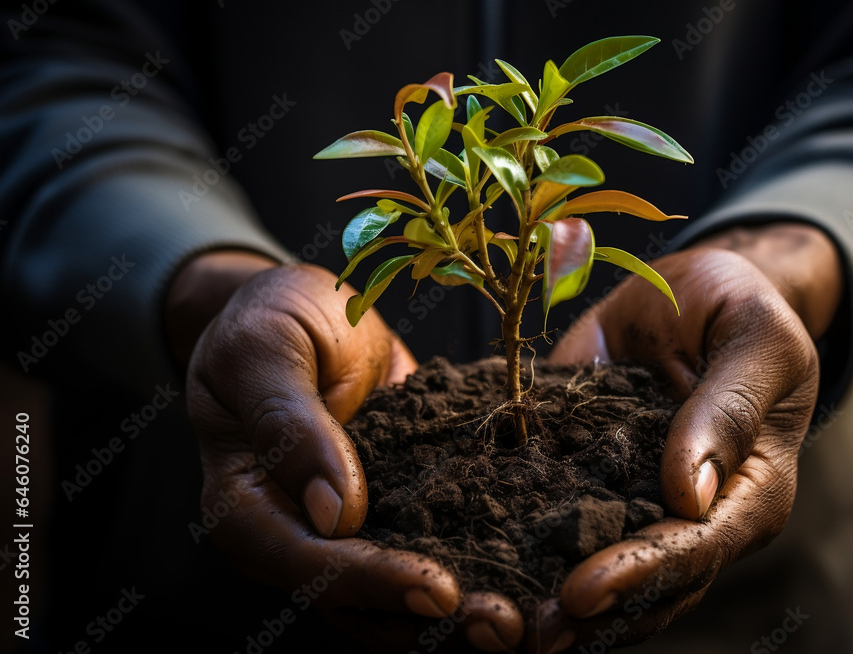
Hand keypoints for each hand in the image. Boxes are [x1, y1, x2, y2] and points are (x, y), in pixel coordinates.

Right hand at [166, 252, 523, 651]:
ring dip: (462, 608)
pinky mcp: (396, 505)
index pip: (309, 563)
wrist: (305, 305)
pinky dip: (477, 559)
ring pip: (401, 593)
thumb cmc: (270, 317)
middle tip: (505, 626)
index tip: (437, 591)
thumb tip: (335, 512)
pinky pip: (435, 542)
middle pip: (362, 600)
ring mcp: (349, 527)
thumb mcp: (266, 350)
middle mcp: (297, 535)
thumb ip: (291, 424)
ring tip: (526, 619)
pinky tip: (530, 567)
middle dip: (433, 618)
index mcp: (248, 507)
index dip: (373, 581)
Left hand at [536, 224, 841, 651]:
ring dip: (550, 595)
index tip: (583, 591)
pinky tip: (475, 553)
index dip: (640, 574)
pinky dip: (522, 539)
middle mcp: (691, 512)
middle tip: (527, 633)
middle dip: (588, 612)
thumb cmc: (742, 307)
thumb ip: (727, 409)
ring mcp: (637, 498)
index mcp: (747, 491)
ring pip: (599, 564)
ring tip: (497, 620)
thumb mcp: (755, 339)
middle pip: (647, 584)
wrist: (693, 290)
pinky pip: (556, 511)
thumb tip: (688, 495)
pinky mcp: (589, 472)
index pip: (696, 549)